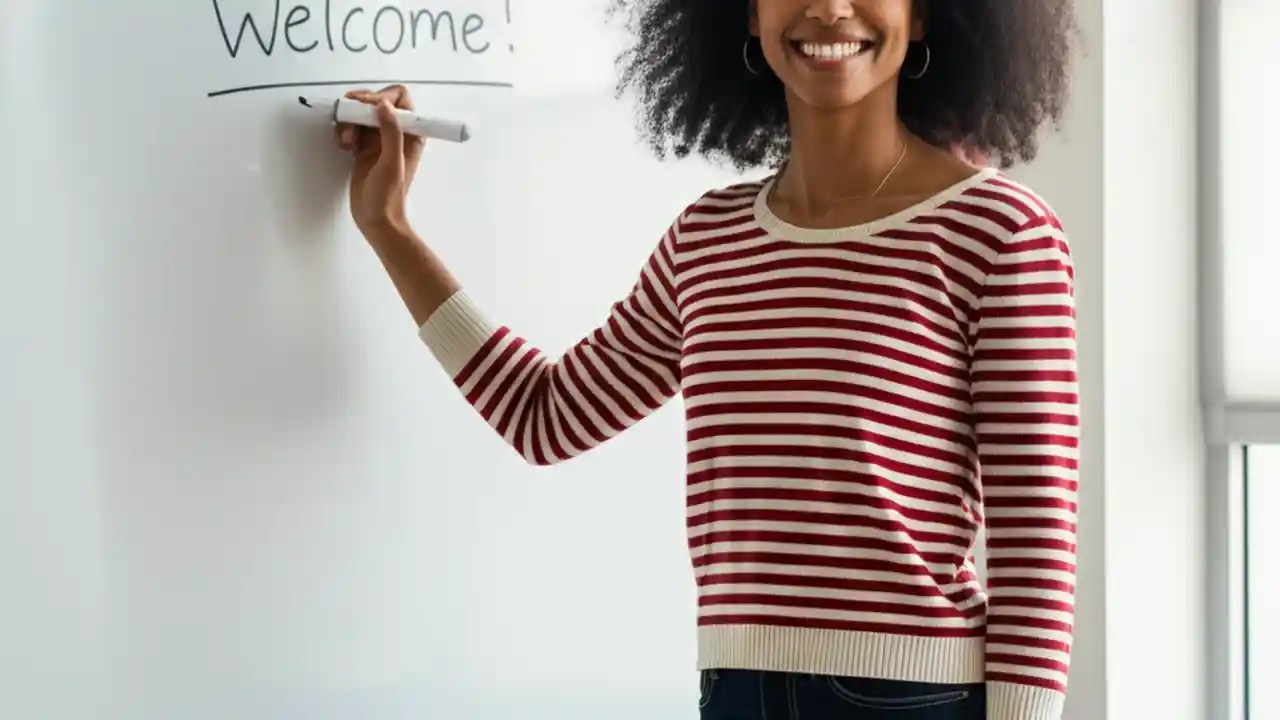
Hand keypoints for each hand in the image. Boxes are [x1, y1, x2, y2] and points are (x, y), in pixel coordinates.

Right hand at [334, 84, 425, 239]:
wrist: (375, 219)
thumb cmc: (388, 196)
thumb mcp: (391, 163)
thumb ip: (391, 132)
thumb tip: (383, 104)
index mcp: (411, 133)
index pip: (399, 98)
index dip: (380, 97)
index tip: (364, 107)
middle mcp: (396, 132)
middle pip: (376, 102)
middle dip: (359, 108)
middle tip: (346, 118)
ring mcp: (378, 139)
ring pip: (360, 114)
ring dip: (349, 121)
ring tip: (346, 142)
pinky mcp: (363, 147)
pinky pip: (352, 127)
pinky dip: (344, 131)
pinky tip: (344, 147)